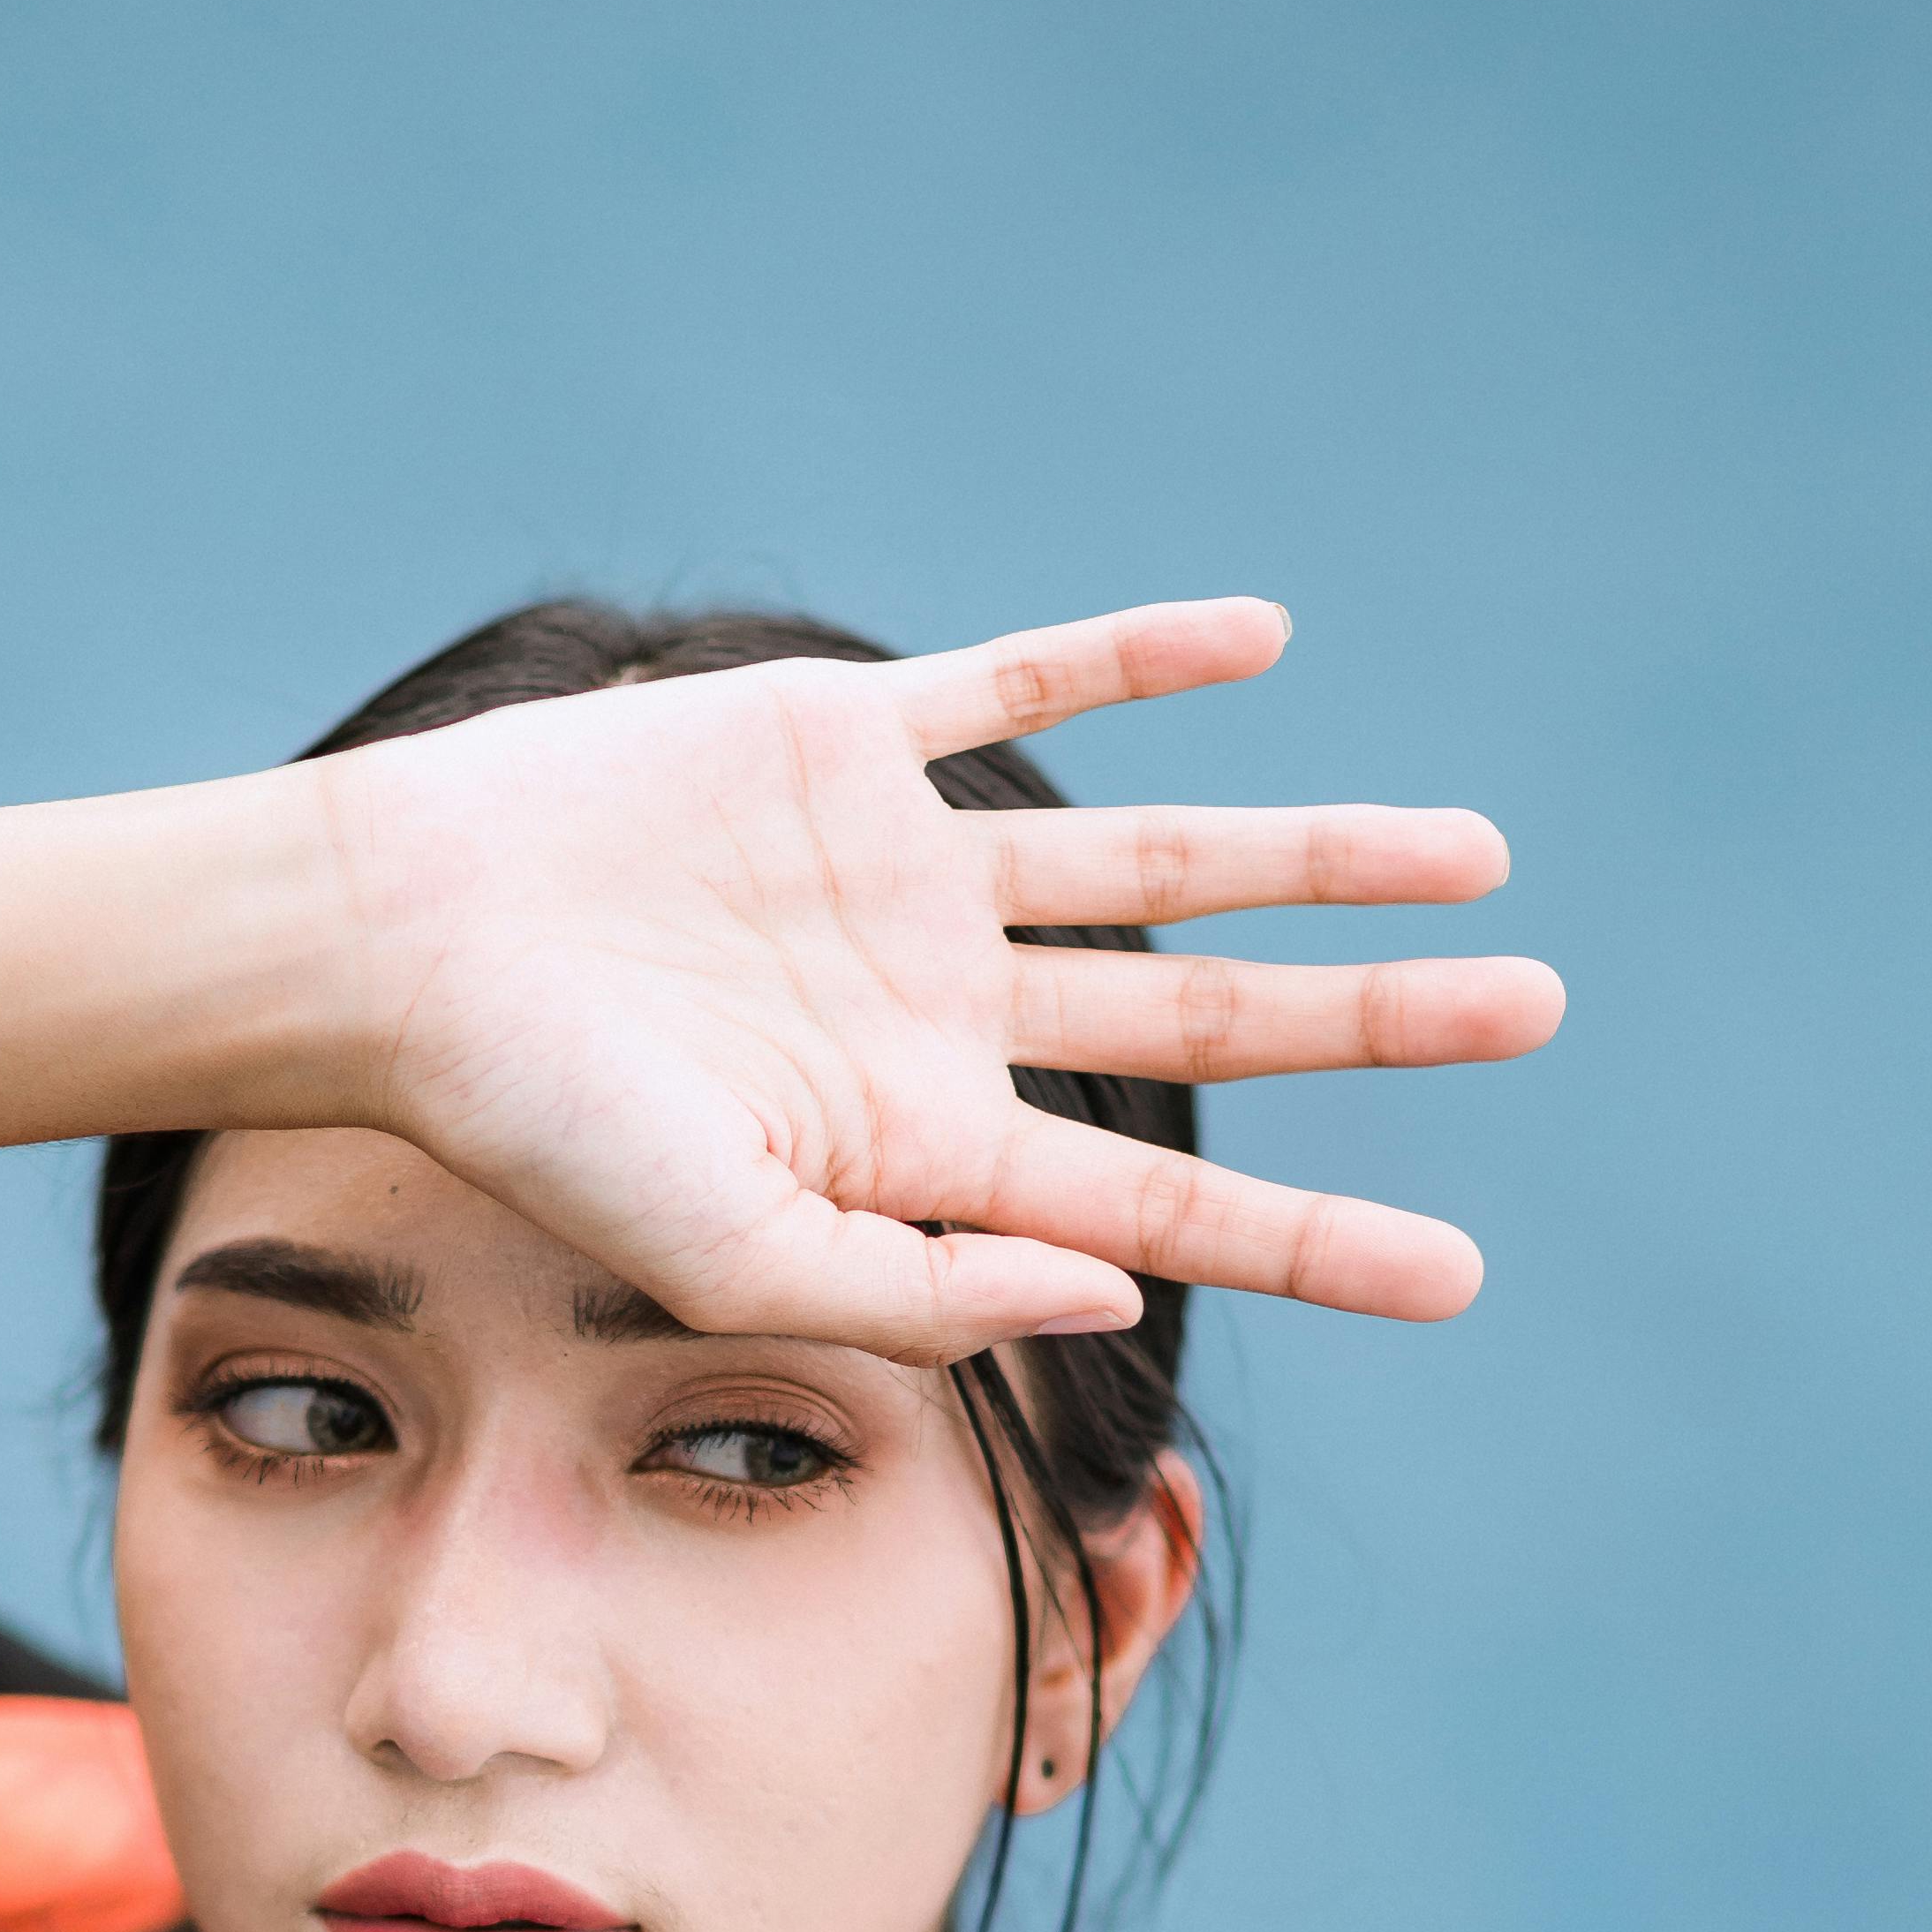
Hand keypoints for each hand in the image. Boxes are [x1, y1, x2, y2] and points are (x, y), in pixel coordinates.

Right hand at [307, 598, 1561, 1358]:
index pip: (1166, 1202)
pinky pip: (1016, 682)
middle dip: (1372, 1022)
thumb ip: (920, 1288)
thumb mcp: (731, 1250)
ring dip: (1314, 853)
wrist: (392, 946)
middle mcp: (935, 1016)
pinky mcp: (836, 741)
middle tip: (1538, 1007)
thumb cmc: (533, 1124)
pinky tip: (1264, 643)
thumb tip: (1121, 1285)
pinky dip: (1136, 658)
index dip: (1319, 1241)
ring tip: (1475, 854)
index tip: (1468, 1279)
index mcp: (920, 1148)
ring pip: (1159, 860)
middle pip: (1206, 1026)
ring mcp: (895, 877)